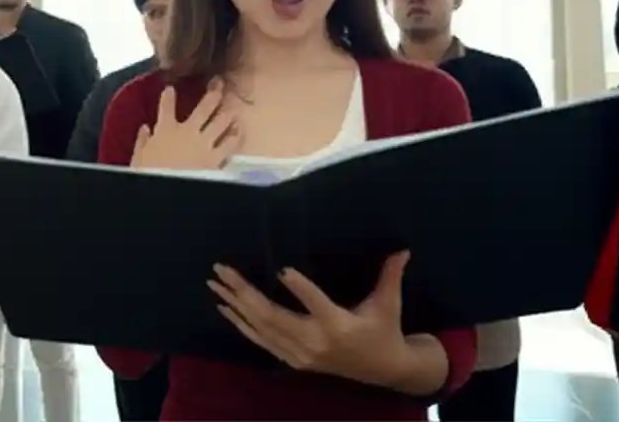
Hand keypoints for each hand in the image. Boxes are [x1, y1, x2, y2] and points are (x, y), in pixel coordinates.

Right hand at [132, 80, 241, 170]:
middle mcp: (188, 131)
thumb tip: (145, 128)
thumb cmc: (150, 173)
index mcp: (166, 129)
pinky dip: (235, 135)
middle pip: (204, 107)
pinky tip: (239, 131)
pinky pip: (230, 143)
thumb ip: (142, 141)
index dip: (168, 95)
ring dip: (227, 113)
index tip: (170, 89)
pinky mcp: (216, 157)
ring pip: (222, 121)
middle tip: (219, 83)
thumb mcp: (138, 158)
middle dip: (213, 93)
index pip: (166, 106)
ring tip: (232, 109)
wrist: (166, 191)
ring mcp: (204, 143)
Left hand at [208, 251, 443, 393]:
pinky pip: (261, 341)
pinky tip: (225, 308)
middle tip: (222, 270)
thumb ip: (390, 275)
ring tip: (215, 284)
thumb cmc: (384, 330)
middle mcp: (315, 341)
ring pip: (261, 328)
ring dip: (235, 305)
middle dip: (244, 292)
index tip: (282, 269)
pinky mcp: (293, 360)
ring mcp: (300, 353)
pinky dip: (241, 324)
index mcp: (339, 325)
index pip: (316, 304)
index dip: (300, 288)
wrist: (383, 370)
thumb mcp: (389, 303)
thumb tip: (402, 248)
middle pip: (273, 316)